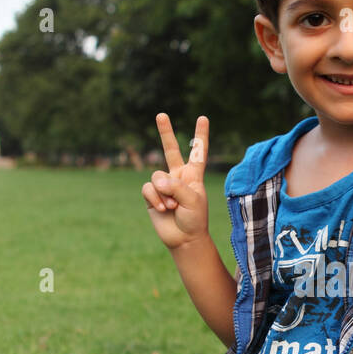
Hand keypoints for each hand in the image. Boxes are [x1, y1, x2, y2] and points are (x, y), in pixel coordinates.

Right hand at [141, 112, 210, 250]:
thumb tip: (156, 180)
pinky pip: (148, 189)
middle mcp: (177, 176)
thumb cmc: (194, 219)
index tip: (203, 118)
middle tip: (161, 114)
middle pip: (170, 150)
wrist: (183, 239)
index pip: (198, 152)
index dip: (200, 135)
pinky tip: (163, 209)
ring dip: (164, 193)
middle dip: (165, 132)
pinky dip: (155, 199)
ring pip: (157, 176)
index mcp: (193, 175)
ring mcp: (163, 185)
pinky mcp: (151, 195)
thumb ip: (175, 186)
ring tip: (172, 206)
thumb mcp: (192, 200)